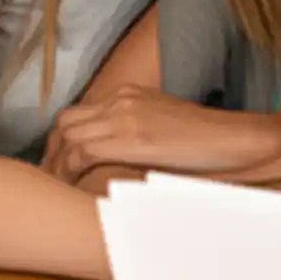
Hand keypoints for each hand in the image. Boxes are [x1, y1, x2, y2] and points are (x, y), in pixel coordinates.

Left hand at [41, 86, 280, 181]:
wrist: (230, 137)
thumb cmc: (203, 137)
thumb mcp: (161, 122)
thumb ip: (135, 126)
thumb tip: (116, 148)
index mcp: (128, 94)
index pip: (79, 112)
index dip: (62, 139)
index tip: (58, 161)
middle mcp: (121, 99)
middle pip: (65, 121)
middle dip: (51, 150)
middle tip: (50, 175)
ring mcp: (124, 116)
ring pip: (68, 137)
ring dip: (56, 163)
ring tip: (56, 185)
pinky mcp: (130, 137)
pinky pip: (82, 153)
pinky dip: (70, 170)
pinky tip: (71, 185)